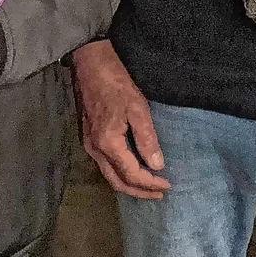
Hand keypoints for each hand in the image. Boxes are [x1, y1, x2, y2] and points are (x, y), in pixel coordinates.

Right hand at [71, 40, 169, 199]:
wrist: (89, 63)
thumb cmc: (116, 82)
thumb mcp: (137, 107)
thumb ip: (147, 138)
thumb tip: (157, 165)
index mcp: (108, 143)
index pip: (132, 174)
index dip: (150, 183)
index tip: (168, 184)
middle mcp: (95, 149)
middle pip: (117, 182)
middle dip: (139, 191)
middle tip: (159, 193)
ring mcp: (88, 144)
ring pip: (109, 175)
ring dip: (129, 184)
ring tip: (148, 185)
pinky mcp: (87, 136)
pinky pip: (104, 164)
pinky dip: (119, 172)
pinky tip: (130, 168)